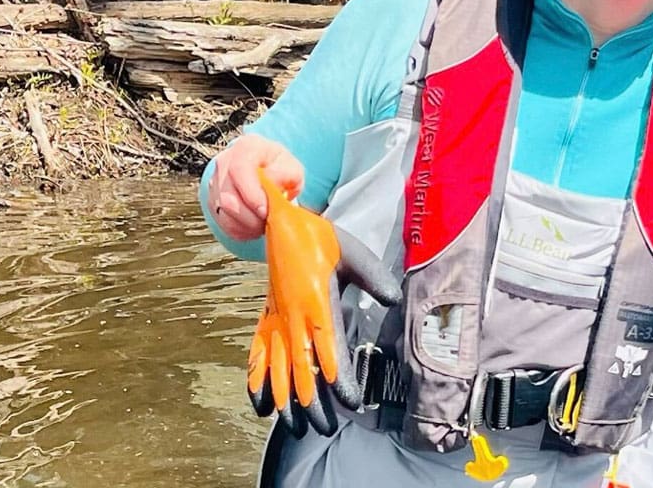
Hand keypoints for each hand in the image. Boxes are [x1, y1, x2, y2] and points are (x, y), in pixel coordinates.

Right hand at [210, 134, 303, 241]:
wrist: (266, 169)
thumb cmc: (278, 167)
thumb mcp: (291, 167)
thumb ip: (286, 175)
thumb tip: (273, 187)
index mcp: (246, 148)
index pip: (239, 170)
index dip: (251, 194)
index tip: (265, 210)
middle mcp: (224, 163)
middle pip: (228, 197)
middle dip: (251, 217)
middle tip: (268, 220)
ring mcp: (215, 183)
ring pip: (223, 213)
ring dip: (246, 225)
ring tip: (263, 223)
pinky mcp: (212, 201)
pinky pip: (222, 222)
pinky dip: (240, 230)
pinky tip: (253, 226)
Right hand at [245, 168, 401, 437]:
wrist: (279, 222)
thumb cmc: (320, 239)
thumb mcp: (353, 252)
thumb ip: (374, 277)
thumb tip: (396, 299)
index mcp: (318, 302)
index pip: (330, 349)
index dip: (340, 379)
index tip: (351, 403)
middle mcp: (293, 317)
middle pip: (302, 370)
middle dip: (314, 403)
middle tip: (327, 430)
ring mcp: (275, 321)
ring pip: (278, 370)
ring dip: (286, 401)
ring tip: (297, 429)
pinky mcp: (265, 320)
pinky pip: (257, 357)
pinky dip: (256, 383)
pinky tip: (262, 408)